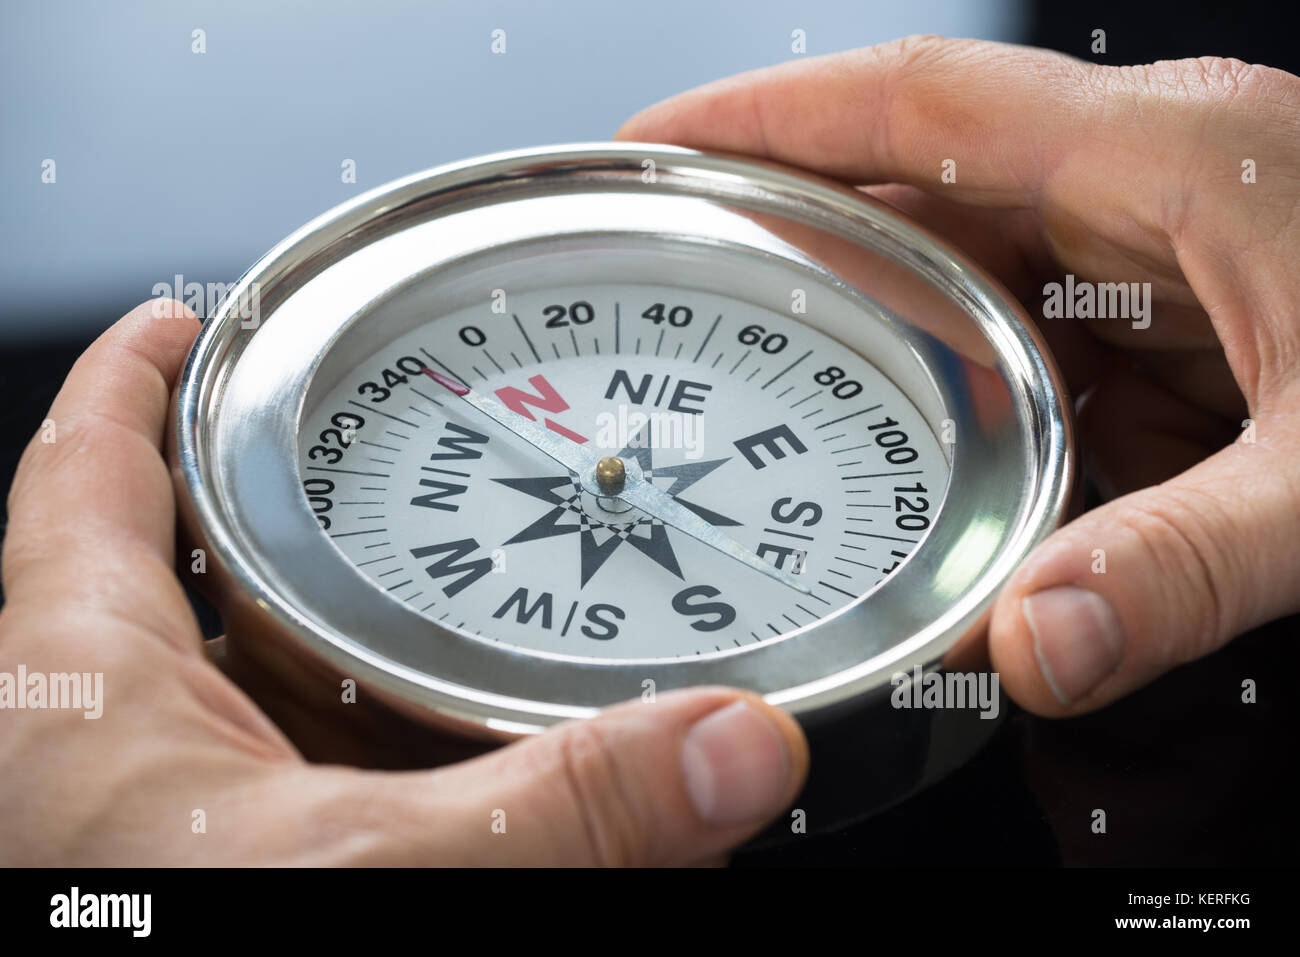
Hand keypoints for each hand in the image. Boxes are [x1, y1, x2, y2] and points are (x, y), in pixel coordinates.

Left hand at [0, 301, 807, 863]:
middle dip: (266, 491)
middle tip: (379, 441)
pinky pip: (270, 772)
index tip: (189, 311)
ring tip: (429, 579)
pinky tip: (419, 752)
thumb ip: (557, 811)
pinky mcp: (198, 864)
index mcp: (73, 684)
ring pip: (229, 677)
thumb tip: (735, 747)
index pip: (85, 464)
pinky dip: (344, 743)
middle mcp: (87, 740)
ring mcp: (139, 815)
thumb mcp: (359, 877)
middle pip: (164, 557)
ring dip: (317, 626)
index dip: (136, 372)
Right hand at [618, 36, 1299, 715]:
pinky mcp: (1200, 314)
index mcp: (1173, 160)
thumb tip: (1031, 643)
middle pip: (927, 183)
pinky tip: (944, 446)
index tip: (659, 141)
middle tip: (684, 283)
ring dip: (888, 324)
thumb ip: (1186, 560)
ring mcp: (1179, 249)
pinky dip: (983, 388)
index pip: (918, 101)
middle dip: (799, 228)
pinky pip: (1049, 336)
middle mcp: (1161, 184)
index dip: (769, 115)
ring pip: (983, 268)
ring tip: (781, 376)